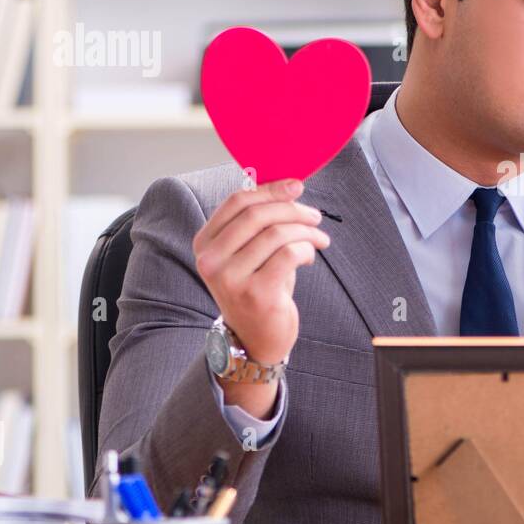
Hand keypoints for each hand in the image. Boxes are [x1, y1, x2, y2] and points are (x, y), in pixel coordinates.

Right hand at [192, 177, 329, 365]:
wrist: (256, 339)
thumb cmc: (257, 288)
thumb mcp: (249, 253)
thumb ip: (258, 223)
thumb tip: (288, 185)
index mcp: (205, 243)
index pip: (237, 202)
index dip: (270, 189)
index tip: (297, 186)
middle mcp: (211, 260)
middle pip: (258, 214)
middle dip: (294, 209)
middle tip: (315, 217)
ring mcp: (230, 278)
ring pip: (276, 233)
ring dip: (306, 231)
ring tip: (319, 239)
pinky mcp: (255, 294)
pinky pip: (289, 254)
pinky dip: (306, 250)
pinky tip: (310, 257)